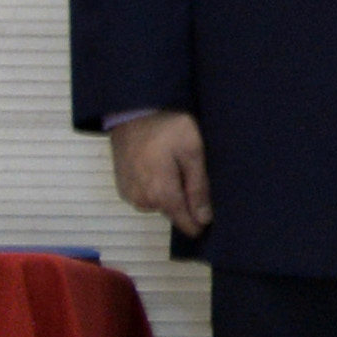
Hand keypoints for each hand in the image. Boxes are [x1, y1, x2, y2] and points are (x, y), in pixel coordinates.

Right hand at [109, 110, 210, 236]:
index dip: (200, 223)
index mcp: (161, 195)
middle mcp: (142, 201)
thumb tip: (204, 219)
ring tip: (179, 168)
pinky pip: (146, 195)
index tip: (213, 218)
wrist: (132, 113)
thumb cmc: (167, 129)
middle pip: (173, 212)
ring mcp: (130, 195)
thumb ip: (198, 188)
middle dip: (187, 201)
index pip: (185, 222)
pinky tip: (164, 168)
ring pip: (160, 204)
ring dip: (171, 192)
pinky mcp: (123, 187)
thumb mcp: (192, 152)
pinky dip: (157, 187)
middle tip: (197, 175)